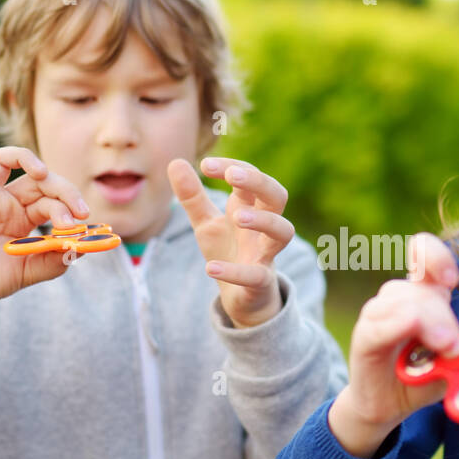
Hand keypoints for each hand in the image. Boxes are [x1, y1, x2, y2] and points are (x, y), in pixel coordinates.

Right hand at [0, 146, 89, 323]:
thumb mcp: (33, 270)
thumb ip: (58, 258)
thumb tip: (83, 243)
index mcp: (26, 217)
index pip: (53, 199)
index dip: (70, 206)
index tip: (81, 223)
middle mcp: (7, 203)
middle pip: (38, 179)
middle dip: (63, 188)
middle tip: (78, 209)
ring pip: (3, 159)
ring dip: (24, 157)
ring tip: (41, 173)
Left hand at [168, 156, 291, 327]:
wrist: (242, 297)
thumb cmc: (229, 252)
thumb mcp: (206, 223)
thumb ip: (192, 196)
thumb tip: (176, 162)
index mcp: (250, 207)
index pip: (250, 176)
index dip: (232, 166)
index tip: (205, 165)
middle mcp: (263, 227)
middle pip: (277, 196)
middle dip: (259, 181)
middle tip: (232, 176)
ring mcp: (265, 254)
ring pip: (283, 232)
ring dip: (264, 221)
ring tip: (237, 217)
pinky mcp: (260, 282)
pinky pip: (257, 275)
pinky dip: (235, 272)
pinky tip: (211, 268)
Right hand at [327, 233, 458, 457]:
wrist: (387, 407)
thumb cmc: (422, 378)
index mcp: (424, 295)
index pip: (424, 254)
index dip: (436, 258)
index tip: (451, 279)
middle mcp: (398, 297)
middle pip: (424, 290)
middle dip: (446, 317)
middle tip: (457, 347)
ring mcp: (378, 314)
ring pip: (407, 303)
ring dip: (431, 325)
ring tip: (444, 353)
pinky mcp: (364, 336)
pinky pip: (381, 324)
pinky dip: (399, 327)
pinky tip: (410, 340)